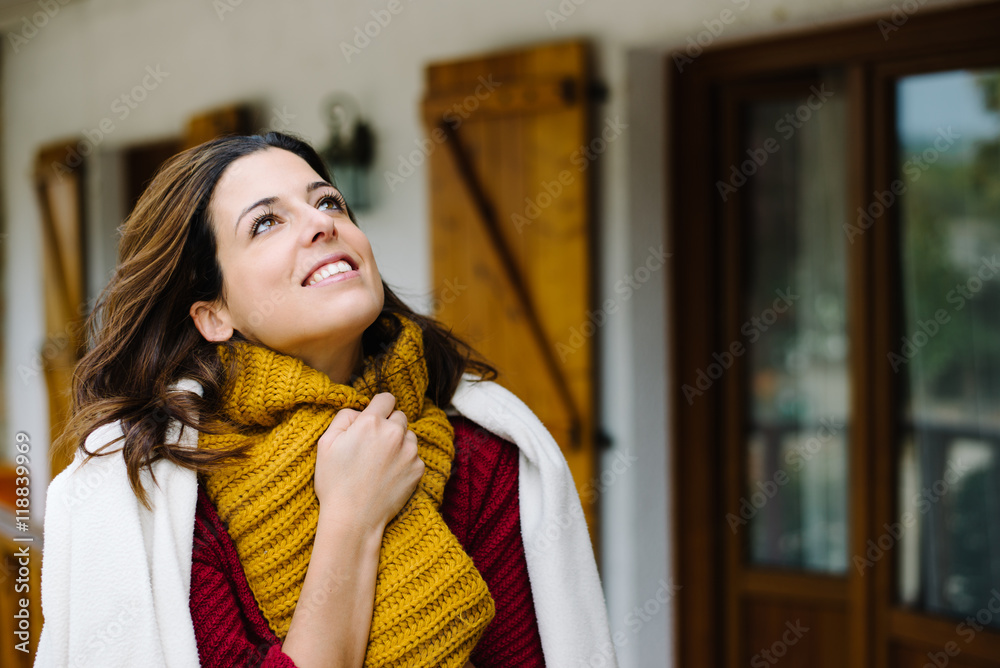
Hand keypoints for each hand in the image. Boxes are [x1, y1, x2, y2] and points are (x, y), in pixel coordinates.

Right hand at [313, 392, 423, 532]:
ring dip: (399, 443)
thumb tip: (360, 411)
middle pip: (400, 416)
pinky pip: (414, 456)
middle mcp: (394, 433)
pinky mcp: (418, 469)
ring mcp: (409, 452)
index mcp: (371, 422)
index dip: (379, 406)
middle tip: (373, 445)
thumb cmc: (334, 482)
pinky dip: (405, 462)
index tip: (375, 416)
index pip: (386, 398)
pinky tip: (388, 475)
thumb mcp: (326, 443)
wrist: (353, 519)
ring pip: (409, 436)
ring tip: (380, 462)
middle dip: (389, 425)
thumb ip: (344, 417)